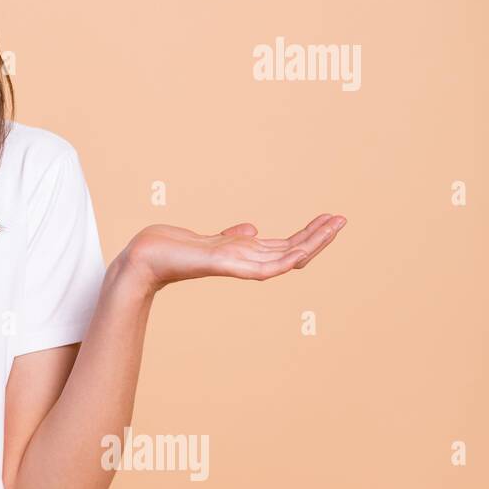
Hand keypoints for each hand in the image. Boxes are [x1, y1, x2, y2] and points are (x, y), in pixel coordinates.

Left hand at [120, 213, 346, 293]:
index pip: (283, 246)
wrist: (145, 258)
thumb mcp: (207, 239)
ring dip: (311, 243)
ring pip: (284, 258)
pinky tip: (303, 253)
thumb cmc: (171, 249)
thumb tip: (251, 229)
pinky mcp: (224, 265)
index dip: (307, 235)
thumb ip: (232, 237)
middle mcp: (244, 260)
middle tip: (343, 220)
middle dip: (318, 236)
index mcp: (242, 254)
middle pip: (291, 250)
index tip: (328, 221)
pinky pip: (263, 268)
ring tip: (334, 225)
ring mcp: (236, 264)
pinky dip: (284, 261)